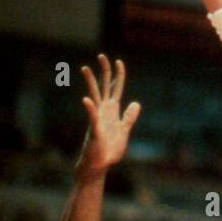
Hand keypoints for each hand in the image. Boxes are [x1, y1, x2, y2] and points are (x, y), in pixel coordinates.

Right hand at [78, 54, 140, 174]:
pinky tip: (86, 100)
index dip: (118, 76)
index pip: (116, 89)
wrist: (99, 164)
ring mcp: (98, 119)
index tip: (119, 62)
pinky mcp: (94, 131)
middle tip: (102, 55)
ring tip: (85, 68)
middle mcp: (103, 111)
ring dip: (90, 83)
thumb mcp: (124, 131)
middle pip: (104, 87)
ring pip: (94, 97)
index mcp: (112, 111)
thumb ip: (129, 117)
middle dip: (104, 72)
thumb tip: (136, 103)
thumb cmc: (109, 149)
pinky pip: (92, 118)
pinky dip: (90, 109)